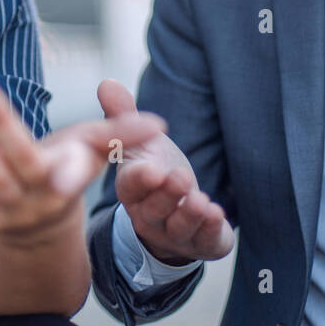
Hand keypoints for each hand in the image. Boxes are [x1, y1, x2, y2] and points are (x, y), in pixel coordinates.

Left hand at [0, 78, 166, 247]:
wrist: (42, 225)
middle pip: (20, 165)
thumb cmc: (68, 171)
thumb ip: (121, 133)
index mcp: (71, 180)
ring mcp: (9, 210)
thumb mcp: (93, 151)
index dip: (73, 170)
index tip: (69, 155)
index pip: (74, 176)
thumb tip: (160, 124)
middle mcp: (40, 198)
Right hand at [96, 79, 233, 264]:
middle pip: (154, 208)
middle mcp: (148, 215)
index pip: (131, 185)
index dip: (141, 179)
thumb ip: (125, 116)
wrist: (177, 215)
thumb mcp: (143, 144)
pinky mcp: (199, 243)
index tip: (152, 170)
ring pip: (177, 226)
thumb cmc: (157, 174)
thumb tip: (106, 82)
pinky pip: (202, 240)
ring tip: (200, 201)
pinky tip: (217, 214)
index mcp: (132, 189)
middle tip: (179, 178)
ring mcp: (172, 233)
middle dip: (166, 195)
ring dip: (188, 214)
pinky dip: (210, 228)